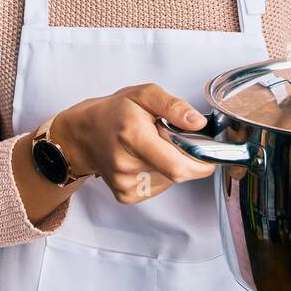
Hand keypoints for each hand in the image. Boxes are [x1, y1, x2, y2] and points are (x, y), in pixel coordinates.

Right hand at [49, 84, 215, 201]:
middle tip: (176, 139)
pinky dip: (160, 173)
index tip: (208, 150)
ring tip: (153, 146)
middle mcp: (127, 165)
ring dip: (171, 163)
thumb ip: (173, 106)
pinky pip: (159, 187)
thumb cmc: (113, 112)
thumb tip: (198, 123)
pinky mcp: (126, 196)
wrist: (82, 135)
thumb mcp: (143, 95)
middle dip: (187, 158)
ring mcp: (126, 184)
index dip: (201, 162)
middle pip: (178, 173)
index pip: (178, 166)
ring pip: (171, 180)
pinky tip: (145, 159)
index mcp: (133, 136)